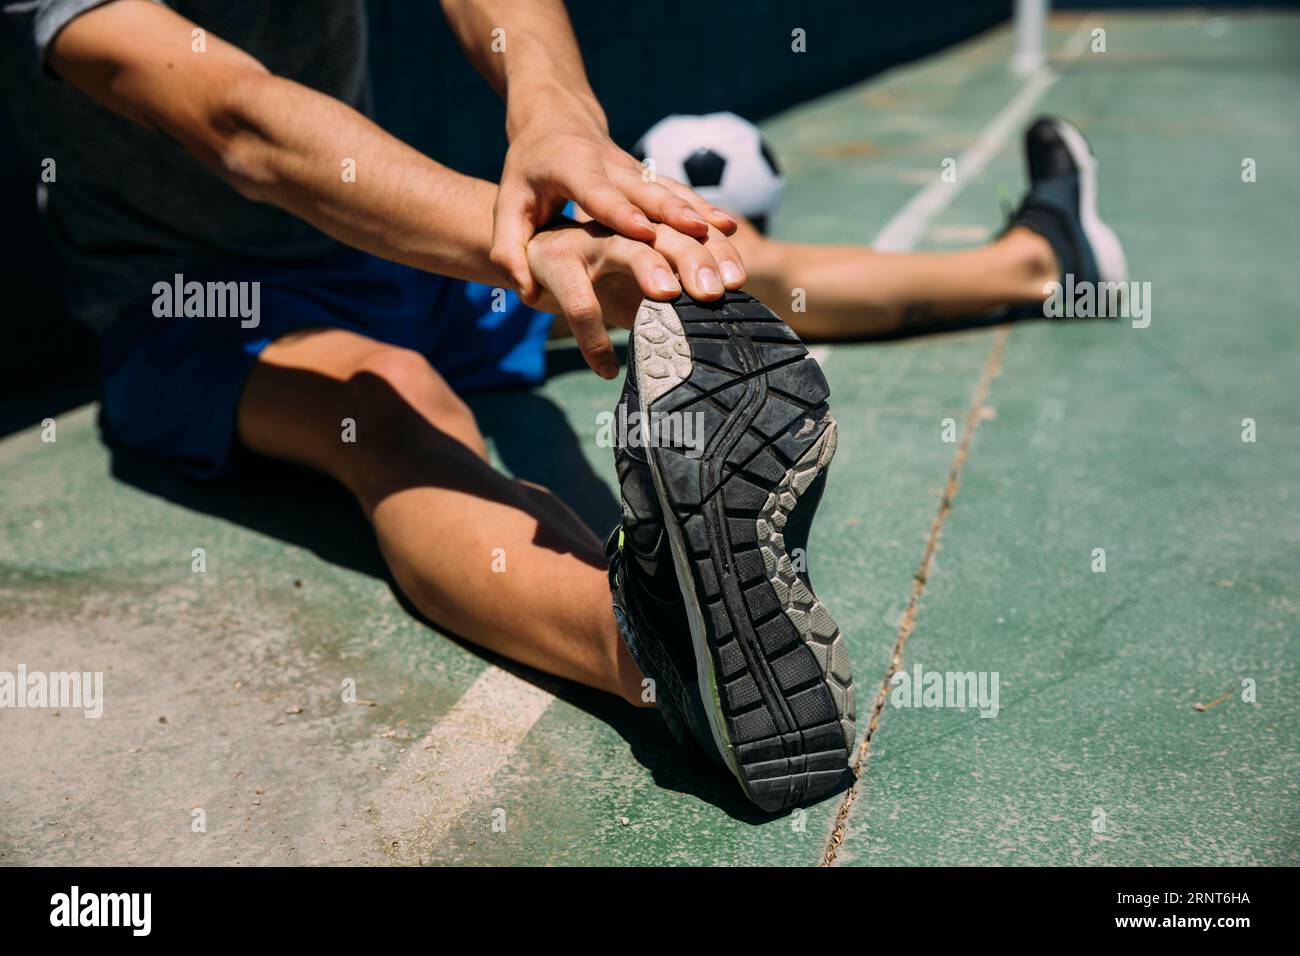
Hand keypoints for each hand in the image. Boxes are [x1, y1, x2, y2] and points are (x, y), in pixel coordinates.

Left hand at [493, 116, 742, 302]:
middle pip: (650, 196)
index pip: (600, 193)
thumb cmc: (529, 169)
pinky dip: (708, 214)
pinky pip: (686, 195)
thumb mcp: (508, 202)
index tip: (645, 234)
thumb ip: (508, 246)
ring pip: (677, 196)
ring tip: (728, 257)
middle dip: (679, 222)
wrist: (559, 118)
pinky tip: (732, 235)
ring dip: (704, 225)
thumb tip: (523, 289)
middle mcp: (612, 166)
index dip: (622, 213)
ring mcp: (638, 171)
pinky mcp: (654, 178)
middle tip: (702, 250)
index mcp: (573, 168)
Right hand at [526, 218, 739, 378]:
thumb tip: (716, 340)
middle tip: (715, 291)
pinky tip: (607, 370)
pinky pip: (579, 303)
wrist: (528, 263)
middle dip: (694, 258)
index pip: (693, 235)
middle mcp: (624, 227)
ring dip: (649, 269)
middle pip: (667, 234)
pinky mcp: (556, 262)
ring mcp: (590, 240)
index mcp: (652, 230)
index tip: (737, 283)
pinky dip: (593, 340)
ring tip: (669, 296)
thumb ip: (671, 307)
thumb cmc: (595, 281)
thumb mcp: (636, 293)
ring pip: (627, 249)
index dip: (716, 254)